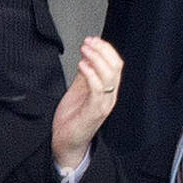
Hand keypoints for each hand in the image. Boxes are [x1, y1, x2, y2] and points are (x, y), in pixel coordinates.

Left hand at [51, 37, 122, 170]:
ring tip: (84, 50)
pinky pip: (98, 90)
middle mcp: (109, 96)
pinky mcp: (95, 111)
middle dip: (103, 50)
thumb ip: (84, 75)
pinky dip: (91, 74)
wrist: (66, 143)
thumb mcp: (78, 90)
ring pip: (110, 75)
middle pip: (116, 66)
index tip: (92, 39)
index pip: (115, 64)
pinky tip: (82, 65)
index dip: (106, 49)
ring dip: (96, 59)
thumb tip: (86, 57)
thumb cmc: (72, 119)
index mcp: (107, 90)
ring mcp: (104, 104)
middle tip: (88, 42)